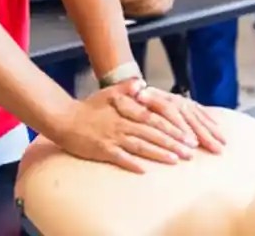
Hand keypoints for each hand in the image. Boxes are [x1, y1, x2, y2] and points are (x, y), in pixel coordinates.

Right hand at [51, 79, 201, 172]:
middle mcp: (122, 124)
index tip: (188, 135)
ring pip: (141, 145)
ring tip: (176, 160)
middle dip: (173, 142)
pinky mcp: (102, 150)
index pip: (155, 119)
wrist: (64, 119)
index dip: (173, 127)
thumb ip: (126, 88)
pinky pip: (119, 158)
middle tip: (191, 151)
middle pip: (152, 133)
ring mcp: (112, 137)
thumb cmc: (87, 107)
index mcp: (126, 111)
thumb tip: (142, 83)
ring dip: (159, 153)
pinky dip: (132, 163)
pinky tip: (145, 170)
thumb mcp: (108, 93)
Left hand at [128, 83, 225, 154]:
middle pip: (191, 117)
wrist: (136, 89)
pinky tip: (220, 132)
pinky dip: (211, 122)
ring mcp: (183, 102)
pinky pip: (202, 112)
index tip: (192, 142)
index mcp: (160, 99)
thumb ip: (132, 94)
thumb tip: (137, 91)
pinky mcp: (188, 105)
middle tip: (215, 149)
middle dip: (204, 134)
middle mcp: (175, 100)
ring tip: (222, 145)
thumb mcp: (127, 97)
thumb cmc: (130, 100)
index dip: (182, 127)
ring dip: (211, 131)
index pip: (173, 113)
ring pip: (199, 116)